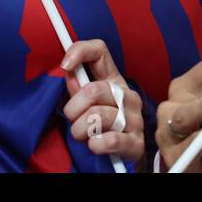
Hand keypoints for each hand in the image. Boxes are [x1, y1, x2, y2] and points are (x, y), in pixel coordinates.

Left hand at [60, 40, 144, 162]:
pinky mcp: (136, 142)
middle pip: (93, 90)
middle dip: (73, 109)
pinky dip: (96, 144)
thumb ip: (77, 87)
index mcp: (114, 80)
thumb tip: (69, 72)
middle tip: (73, 119)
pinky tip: (95, 144)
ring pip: (97, 116)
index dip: (80, 51)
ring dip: (80, 130)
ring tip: (82, 135)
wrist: (127, 150)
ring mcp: (134, 118)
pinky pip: (111, 140)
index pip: (100, 51)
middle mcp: (128, 95)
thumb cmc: (103, 124)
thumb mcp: (88, 103)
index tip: (64, 65)